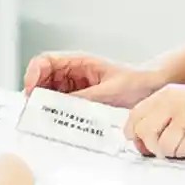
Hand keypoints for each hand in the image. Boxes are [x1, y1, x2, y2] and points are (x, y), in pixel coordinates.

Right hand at [23, 51, 164, 107]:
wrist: (152, 87)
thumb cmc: (135, 82)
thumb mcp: (108, 92)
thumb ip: (84, 99)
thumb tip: (59, 107)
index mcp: (78, 62)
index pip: (44, 61)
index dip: (32, 74)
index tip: (31, 92)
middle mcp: (72, 72)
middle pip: (41, 80)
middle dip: (36, 95)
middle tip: (36, 113)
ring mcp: (75, 87)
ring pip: (49, 95)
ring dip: (45, 106)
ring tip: (47, 121)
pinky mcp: (80, 100)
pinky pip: (62, 106)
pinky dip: (57, 113)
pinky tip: (61, 123)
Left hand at [124, 85, 184, 158]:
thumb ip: (165, 115)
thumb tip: (142, 140)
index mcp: (168, 93)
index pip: (135, 115)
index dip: (134, 134)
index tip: (141, 144)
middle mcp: (173, 101)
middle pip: (143, 132)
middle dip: (152, 147)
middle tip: (167, 150)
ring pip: (162, 146)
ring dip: (175, 152)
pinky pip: (182, 152)